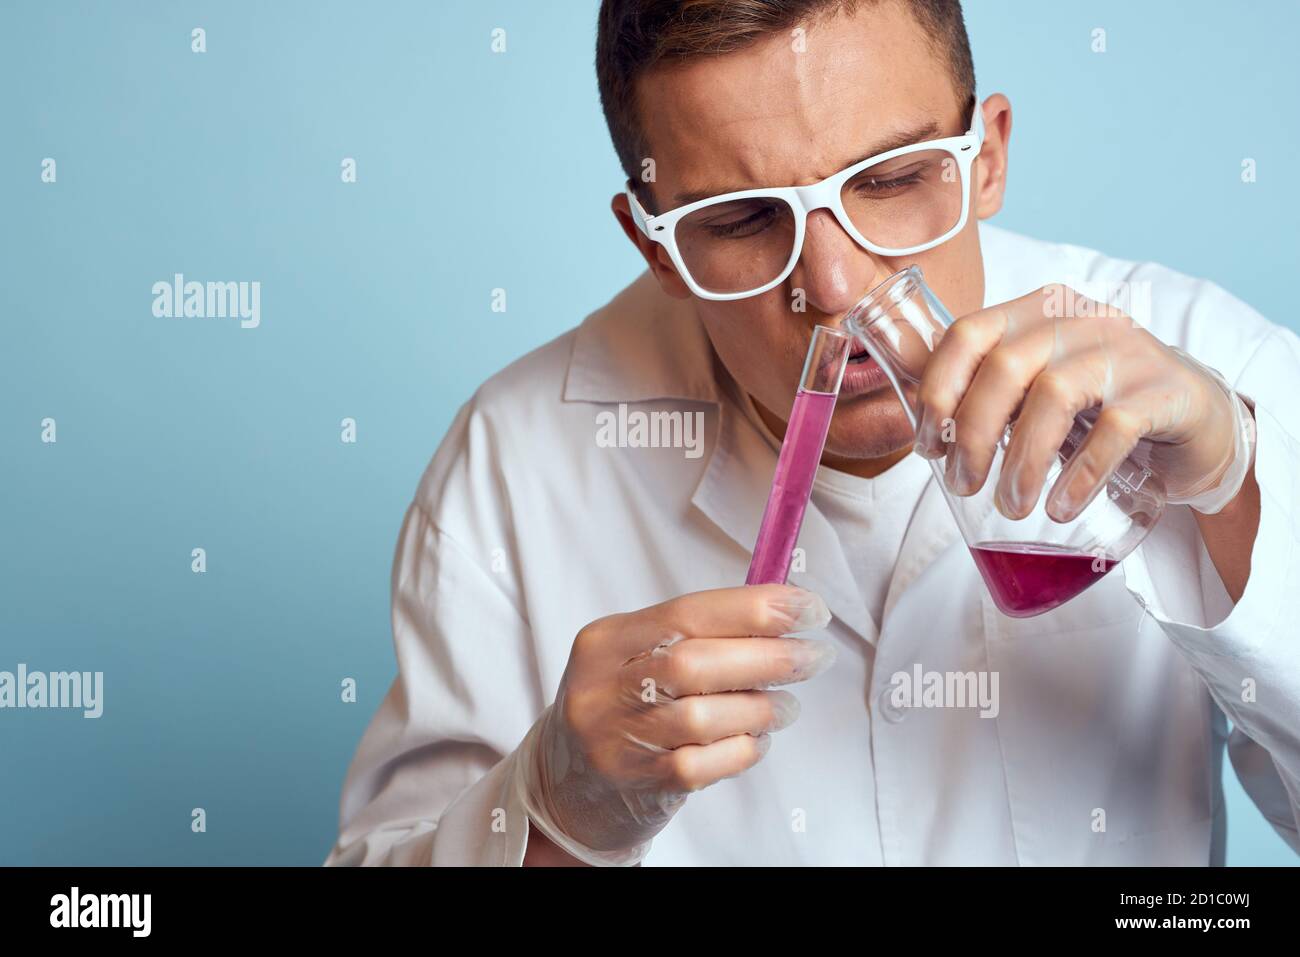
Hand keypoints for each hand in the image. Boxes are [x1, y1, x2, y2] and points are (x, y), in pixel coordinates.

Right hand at [514, 584, 833, 864]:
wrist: (569, 782)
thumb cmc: (622, 705)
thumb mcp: (636, 655)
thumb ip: (697, 633)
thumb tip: (781, 612)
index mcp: (607, 638)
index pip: (688, 613)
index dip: (754, 608)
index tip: (807, 608)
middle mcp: (604, 685)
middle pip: (695, 663)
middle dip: (770, 657)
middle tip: (814, 656)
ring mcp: (617, 737)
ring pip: (702, 717)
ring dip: (762, 707)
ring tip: (786, 705)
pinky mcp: (637, 781)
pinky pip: (703, 763)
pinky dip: (743, 748)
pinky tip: (757, 739)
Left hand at [911, 284, 1254, 519]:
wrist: (1196, 420)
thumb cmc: (1099, 407)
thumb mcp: (1038, 391)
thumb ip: (991, 398)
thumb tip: (926, 433)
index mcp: (1035, 314)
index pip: (968, 333)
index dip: (938, 389)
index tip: (930, 445)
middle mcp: (1077, 320)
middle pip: (1004, 367)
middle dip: (973, 433)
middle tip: (964, 485)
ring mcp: (1124, 350)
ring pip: (1054, 394)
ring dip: (1022, 459)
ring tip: (1011, 506)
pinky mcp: (1163, 390)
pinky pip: (1113, 429)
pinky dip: (1080, 474)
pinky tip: (1061, 506)